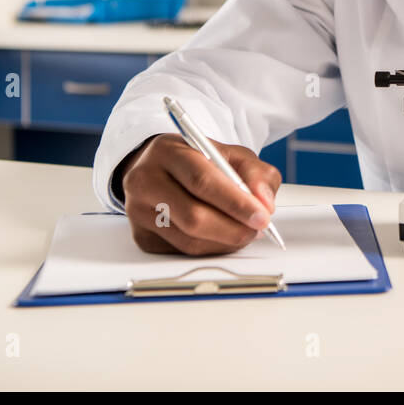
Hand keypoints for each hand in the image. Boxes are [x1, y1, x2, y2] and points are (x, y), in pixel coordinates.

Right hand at [117, 133, 281, 254]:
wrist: (159, 168)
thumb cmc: (198, 160)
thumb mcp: (230, 154)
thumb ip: (256, 173)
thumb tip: (264, 204)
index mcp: (167, 152)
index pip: (202, 180)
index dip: (235, 202)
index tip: (262, 216)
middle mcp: (146, 181)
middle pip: (193, 216)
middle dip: (233, 228)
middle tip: (258, 229)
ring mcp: (139, 211)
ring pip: (190, 240)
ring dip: (226, 241)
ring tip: (245, 231)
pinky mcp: (142, 237)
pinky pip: (183, 252)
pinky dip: (211, 248)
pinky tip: (222, 236)